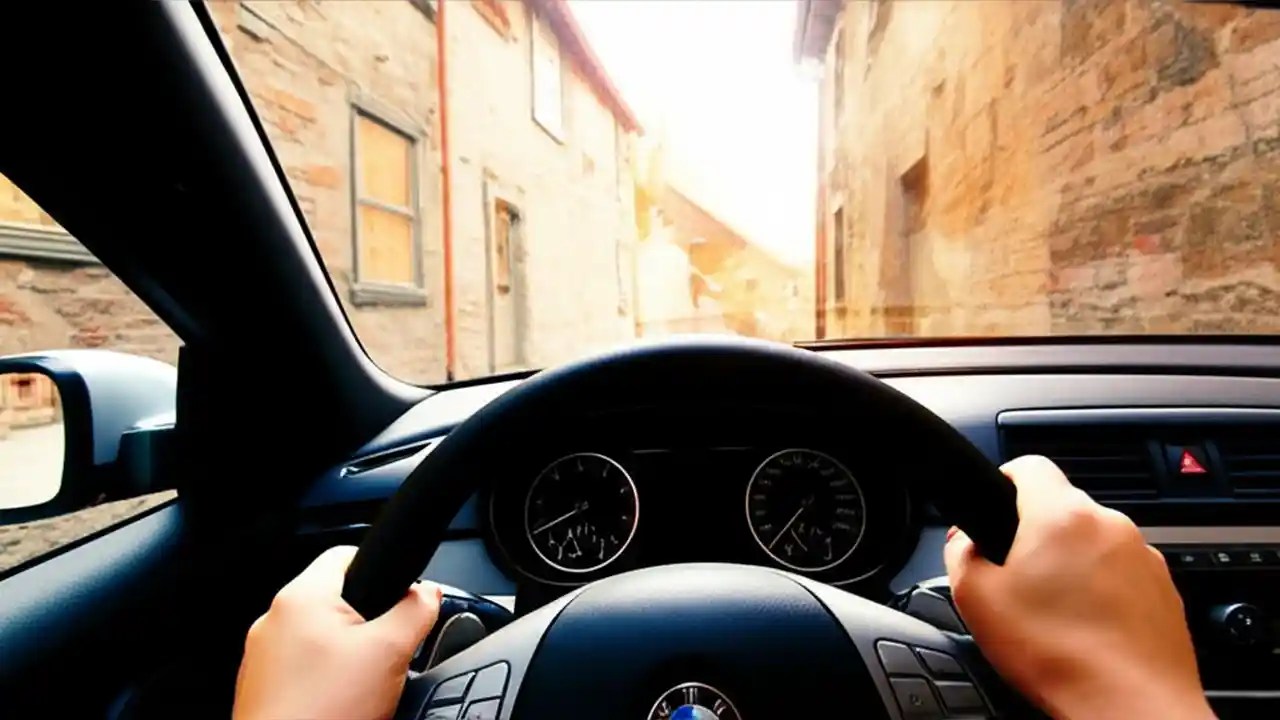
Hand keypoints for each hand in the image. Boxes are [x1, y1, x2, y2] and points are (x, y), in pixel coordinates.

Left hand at [233, 546, 440, 719]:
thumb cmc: (322, 713)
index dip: (384, 569)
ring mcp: (263, 656)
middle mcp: (274, 620)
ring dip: (348, 655)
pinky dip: (326, 680)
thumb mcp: (390, 653)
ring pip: (322, 638)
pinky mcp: (263, 688)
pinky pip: (305, 669)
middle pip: (338, 601)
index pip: (348, 553)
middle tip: (387, 654)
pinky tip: (340, 704)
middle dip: (370, 623)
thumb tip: (428, 593)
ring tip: (363, 687)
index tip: (402, 597)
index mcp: (301, 597)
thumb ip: (416, 612)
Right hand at [944, 455, 1213, 719]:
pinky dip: (1103, 591)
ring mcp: (1145, 556)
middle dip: (1036, 534)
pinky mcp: (1165, 589)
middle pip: (1061, 507)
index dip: (1003, 480)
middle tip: (1015, 578)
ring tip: (1053, 612)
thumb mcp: (976, 599)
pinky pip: (1122, 573)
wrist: (1130, 706)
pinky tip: (1086, 628)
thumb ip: (960, 553)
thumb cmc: (1059, 655)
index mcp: (1061, 515)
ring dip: (1072, 564)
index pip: (1028, 465)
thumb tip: (965, 541)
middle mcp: (1110, 524)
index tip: (995, 504)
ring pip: (1093, 542)